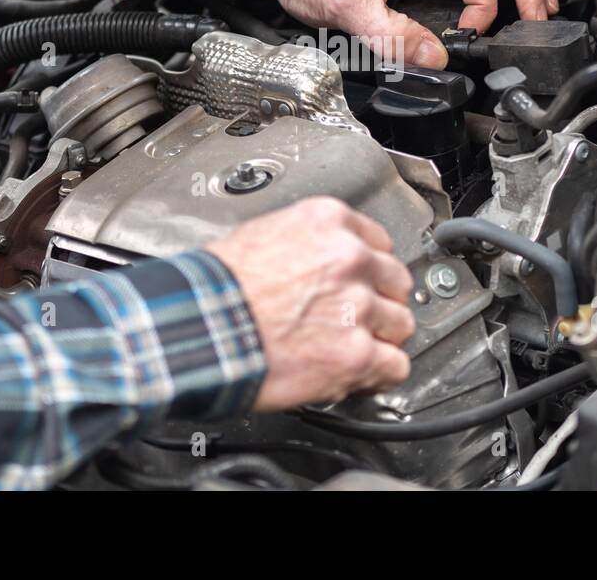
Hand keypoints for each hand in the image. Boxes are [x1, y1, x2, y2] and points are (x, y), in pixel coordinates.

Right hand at [206, 197, 415, 411]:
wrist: (196, 328)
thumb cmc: (213, 287)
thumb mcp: (260, 236)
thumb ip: (305, 246)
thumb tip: (316, 264)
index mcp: (329, 222)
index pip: (378, 242)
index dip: (369, 270)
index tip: (363, 283)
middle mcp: (350, 259)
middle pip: (395, 282)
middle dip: (379, 302)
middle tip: (357, 318)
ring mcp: (358, 306)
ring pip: (400, 325)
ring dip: (380, 339)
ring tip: (353, 348)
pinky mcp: (356, 353)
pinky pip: (395, 367)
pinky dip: (380, 375)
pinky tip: (362, 375)